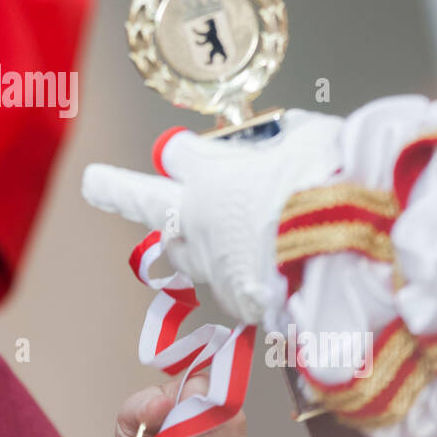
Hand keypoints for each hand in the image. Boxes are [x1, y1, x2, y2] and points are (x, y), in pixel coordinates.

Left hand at [82, 109, 342, 322]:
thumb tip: (296, 136)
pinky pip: (228, 282)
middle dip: (119, 190)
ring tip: (181, 236)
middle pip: (147, 202)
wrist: (342, 256)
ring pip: (180, 251)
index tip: (175, 149)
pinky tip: (262, 271)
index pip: (178, 155)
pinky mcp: (235, 300)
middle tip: (95, 182)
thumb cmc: (325, 190)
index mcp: (209, 176)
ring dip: (182, 240)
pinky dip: (239, 274)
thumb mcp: (313, 143)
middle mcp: (197, 221)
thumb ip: (295, 139)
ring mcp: (210, 264)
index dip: (180, 151)